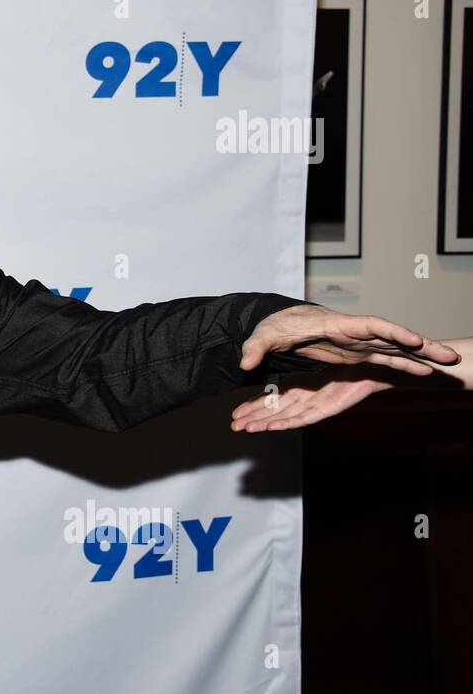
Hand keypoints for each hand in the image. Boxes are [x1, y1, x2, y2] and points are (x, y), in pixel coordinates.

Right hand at [230, 370, 393, 431]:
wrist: (381, 363)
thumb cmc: (353, 356)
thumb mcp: (314, 352)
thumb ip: (294, 358)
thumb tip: (270, 360)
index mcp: (303, 385)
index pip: (273, 398)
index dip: (255, 405)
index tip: (237, 412)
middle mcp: (308, 397)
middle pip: (276, 409)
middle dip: (255, 417)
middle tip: (234, 425)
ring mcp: (318, 404)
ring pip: (286, 416)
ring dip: (265, 423)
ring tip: (246, 428)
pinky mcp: (330, 407)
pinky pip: (305, 417)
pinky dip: (287, 422)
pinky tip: (271, 426)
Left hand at [240, 304, 460, 376]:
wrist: (284, 322)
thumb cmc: (277, 325)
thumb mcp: (264, 335)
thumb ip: (255, 348)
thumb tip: (245, 365)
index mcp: (338, 324)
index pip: (370, 324)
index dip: (392, 330)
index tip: (414, 338)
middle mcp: (355, 332)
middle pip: (393, 335)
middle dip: (421, 344)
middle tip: (447, 355)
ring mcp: (361, 342)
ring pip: (397, 347)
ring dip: (422, 354)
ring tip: (448, 362)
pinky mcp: (361, 352)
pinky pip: (389, 358)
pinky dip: (408, 363)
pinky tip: (426, 371)